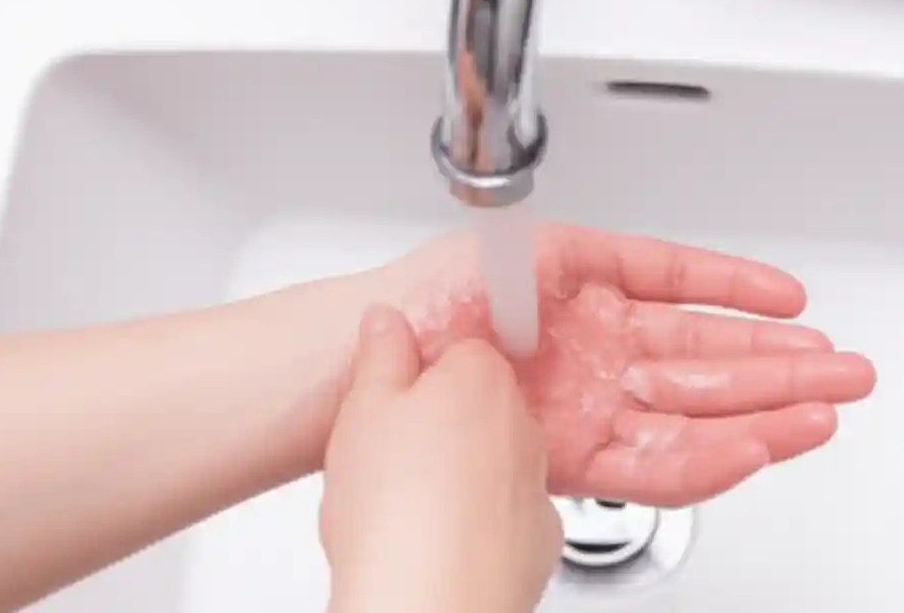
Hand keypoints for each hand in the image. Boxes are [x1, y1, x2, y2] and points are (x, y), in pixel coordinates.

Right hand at [320, 306, 561, 612]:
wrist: (430, 602)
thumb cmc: (394, 507)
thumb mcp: (362, 408)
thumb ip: (380, 354)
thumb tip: (387, 320)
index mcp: (480, 378)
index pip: (458, 351)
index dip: (417, 377)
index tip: (388, 401)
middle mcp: (522, 424)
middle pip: (479, 406)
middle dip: (439, 425)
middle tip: (388, 457)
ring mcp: (536, 482)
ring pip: (494, 461)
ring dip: (461, 474)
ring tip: (406, 508)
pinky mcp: (541, 537)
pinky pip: (507, 513)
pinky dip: (480, 522)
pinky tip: (439, 540)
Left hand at [377, 223, 876, 506]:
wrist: (370, 368)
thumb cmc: (428, 300)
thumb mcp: (512, 253)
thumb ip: (580, 256)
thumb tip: (633, 260)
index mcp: (591, 293)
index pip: (681, 287)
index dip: (738, 290)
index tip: (791, 299)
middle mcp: (602, 350)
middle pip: (708, 357)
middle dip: (782, 363)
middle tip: (848, 370)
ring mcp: (595, 404)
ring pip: (698, 412)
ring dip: (767, 411)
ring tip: (828, 412)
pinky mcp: (579, 455)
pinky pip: (655, 461)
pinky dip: (710, 456)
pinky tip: (759, 448)